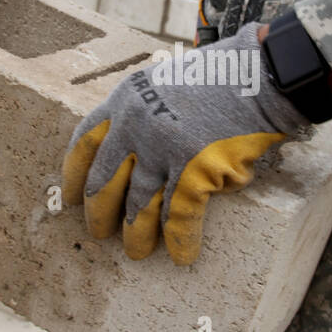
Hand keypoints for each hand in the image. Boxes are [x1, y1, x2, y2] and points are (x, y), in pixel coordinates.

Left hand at [62, 22, 308, 264]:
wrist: (261, 75)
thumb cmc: (222, 78)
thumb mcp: (167, 83)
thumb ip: (146, 113)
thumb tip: (138, 159)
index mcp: (125, 99)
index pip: (84, 142)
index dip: (74, 175)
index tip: (70, 197)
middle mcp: (135, 124)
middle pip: (104, 181)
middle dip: (98, 214)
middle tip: (98, 233)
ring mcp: (162, 149)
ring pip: (138, 206)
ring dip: (135, 236)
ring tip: (136, 253)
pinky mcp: (193, 170)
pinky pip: (178, 218)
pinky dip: (179, 241)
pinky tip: (182, 256)